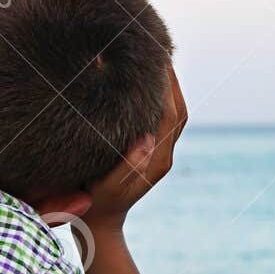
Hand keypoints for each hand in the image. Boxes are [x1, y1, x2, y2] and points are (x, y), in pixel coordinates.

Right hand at [83, 65, 185, 232]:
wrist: (99, 224)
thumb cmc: (96, 205)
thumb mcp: (108, 188)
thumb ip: (128, 165)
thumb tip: (148, 138)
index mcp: (156, 160)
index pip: (170, 115)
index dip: (166, 86)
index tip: (157, 59)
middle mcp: (164, 155)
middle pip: (178, 109)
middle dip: (171, 80)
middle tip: (159, 50)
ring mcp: (160, 153)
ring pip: (174, 113)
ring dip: (168, 87)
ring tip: (155, 60)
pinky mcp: (152, 152)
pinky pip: (164, 119)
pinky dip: (161, 97)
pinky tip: (145, 82)